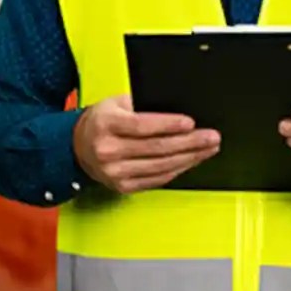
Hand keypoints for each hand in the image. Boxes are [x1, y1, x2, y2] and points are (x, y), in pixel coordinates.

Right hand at [73, 95, 220, 194]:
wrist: (78, 147)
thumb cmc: (102, 121)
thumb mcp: (116, 103)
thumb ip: (141, 105)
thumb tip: (178, 109)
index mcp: (105, 124)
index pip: (142, 126)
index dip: (168, 125)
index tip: (191, 122)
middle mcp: (108, 150)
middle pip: (156, 148)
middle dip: (189, 143)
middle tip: (211, 137)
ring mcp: (115, 172)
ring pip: (161, 166)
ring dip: (190, 158)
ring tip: (208, 149)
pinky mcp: (123, 187)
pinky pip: (157, 179)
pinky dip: (178, 170)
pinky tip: (191, 161)